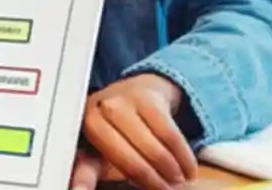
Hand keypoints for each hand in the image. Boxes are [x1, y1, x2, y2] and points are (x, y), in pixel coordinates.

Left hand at [78, 74, 197, 189]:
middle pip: (131, 163)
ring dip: (172, 172)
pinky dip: (184, 157)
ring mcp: (122, 101)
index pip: (88, 165)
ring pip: (155, 151)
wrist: (138, 90)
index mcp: (84, 131)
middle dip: (153, 182)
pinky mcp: (148, 98)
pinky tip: (188, 168)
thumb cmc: (116, 128)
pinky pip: (171, 137)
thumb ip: (88, 171)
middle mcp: (98, 113)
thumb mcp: (99, 150)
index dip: (84, 182)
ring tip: (178, 181)